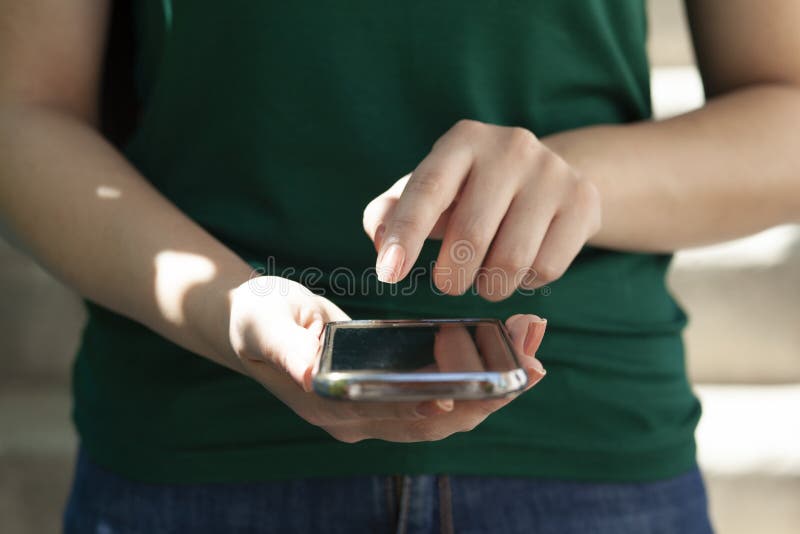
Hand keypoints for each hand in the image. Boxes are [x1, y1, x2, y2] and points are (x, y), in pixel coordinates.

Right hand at [228, 277, 545, 441]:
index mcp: (335, 409)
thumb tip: (312, 376)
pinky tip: (504, 343)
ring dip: (496, 384)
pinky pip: (445, 389)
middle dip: (489, 397)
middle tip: (534, 362)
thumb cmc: (256, 321)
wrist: (254, 321)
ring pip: (451, 410)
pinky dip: (479, 371)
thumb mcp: (264, 329)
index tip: (472, 395)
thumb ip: (288, 352)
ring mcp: (380, 406)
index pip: (394, 419)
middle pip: (437, 422)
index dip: (434, 410)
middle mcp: (364, 418)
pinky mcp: (393, 387)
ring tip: (532, 345)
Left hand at [363, 119, 600, 299]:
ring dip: (488, 286)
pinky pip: (545, 270)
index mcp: (463, 141)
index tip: (389, 274)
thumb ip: (391, 212)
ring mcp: (552, 173)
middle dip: (451, 276)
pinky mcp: (583, 202)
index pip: (428, 190)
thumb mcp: (429, 192)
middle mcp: (511, 148)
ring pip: (511, 261)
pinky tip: (520, 263)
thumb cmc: (470, 191)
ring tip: (485, 275)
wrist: (545, 176)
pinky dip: (524, 282)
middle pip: (471, 236)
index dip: (405, 235)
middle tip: (448, 282)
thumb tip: (380, 239)